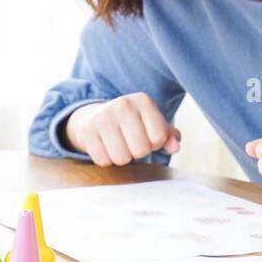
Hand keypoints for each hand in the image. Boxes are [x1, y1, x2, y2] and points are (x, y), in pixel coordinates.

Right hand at [64, 93, 180, 166]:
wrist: (96, 117)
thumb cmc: (133, 123)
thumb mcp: (153, 124)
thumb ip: (169, 135)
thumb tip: (174, 147)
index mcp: (143, 101)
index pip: (159, 137)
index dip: (156, 144)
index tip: (149, 136)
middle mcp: (123, 105)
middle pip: (141, 150)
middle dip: (139, 152)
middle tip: (133, 142)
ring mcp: (103, 117)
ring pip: (121, 158)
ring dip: (123, 157)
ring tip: (120, 144)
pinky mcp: (87, 131)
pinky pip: (104, 161)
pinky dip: (107, 159)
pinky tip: (106, 146)